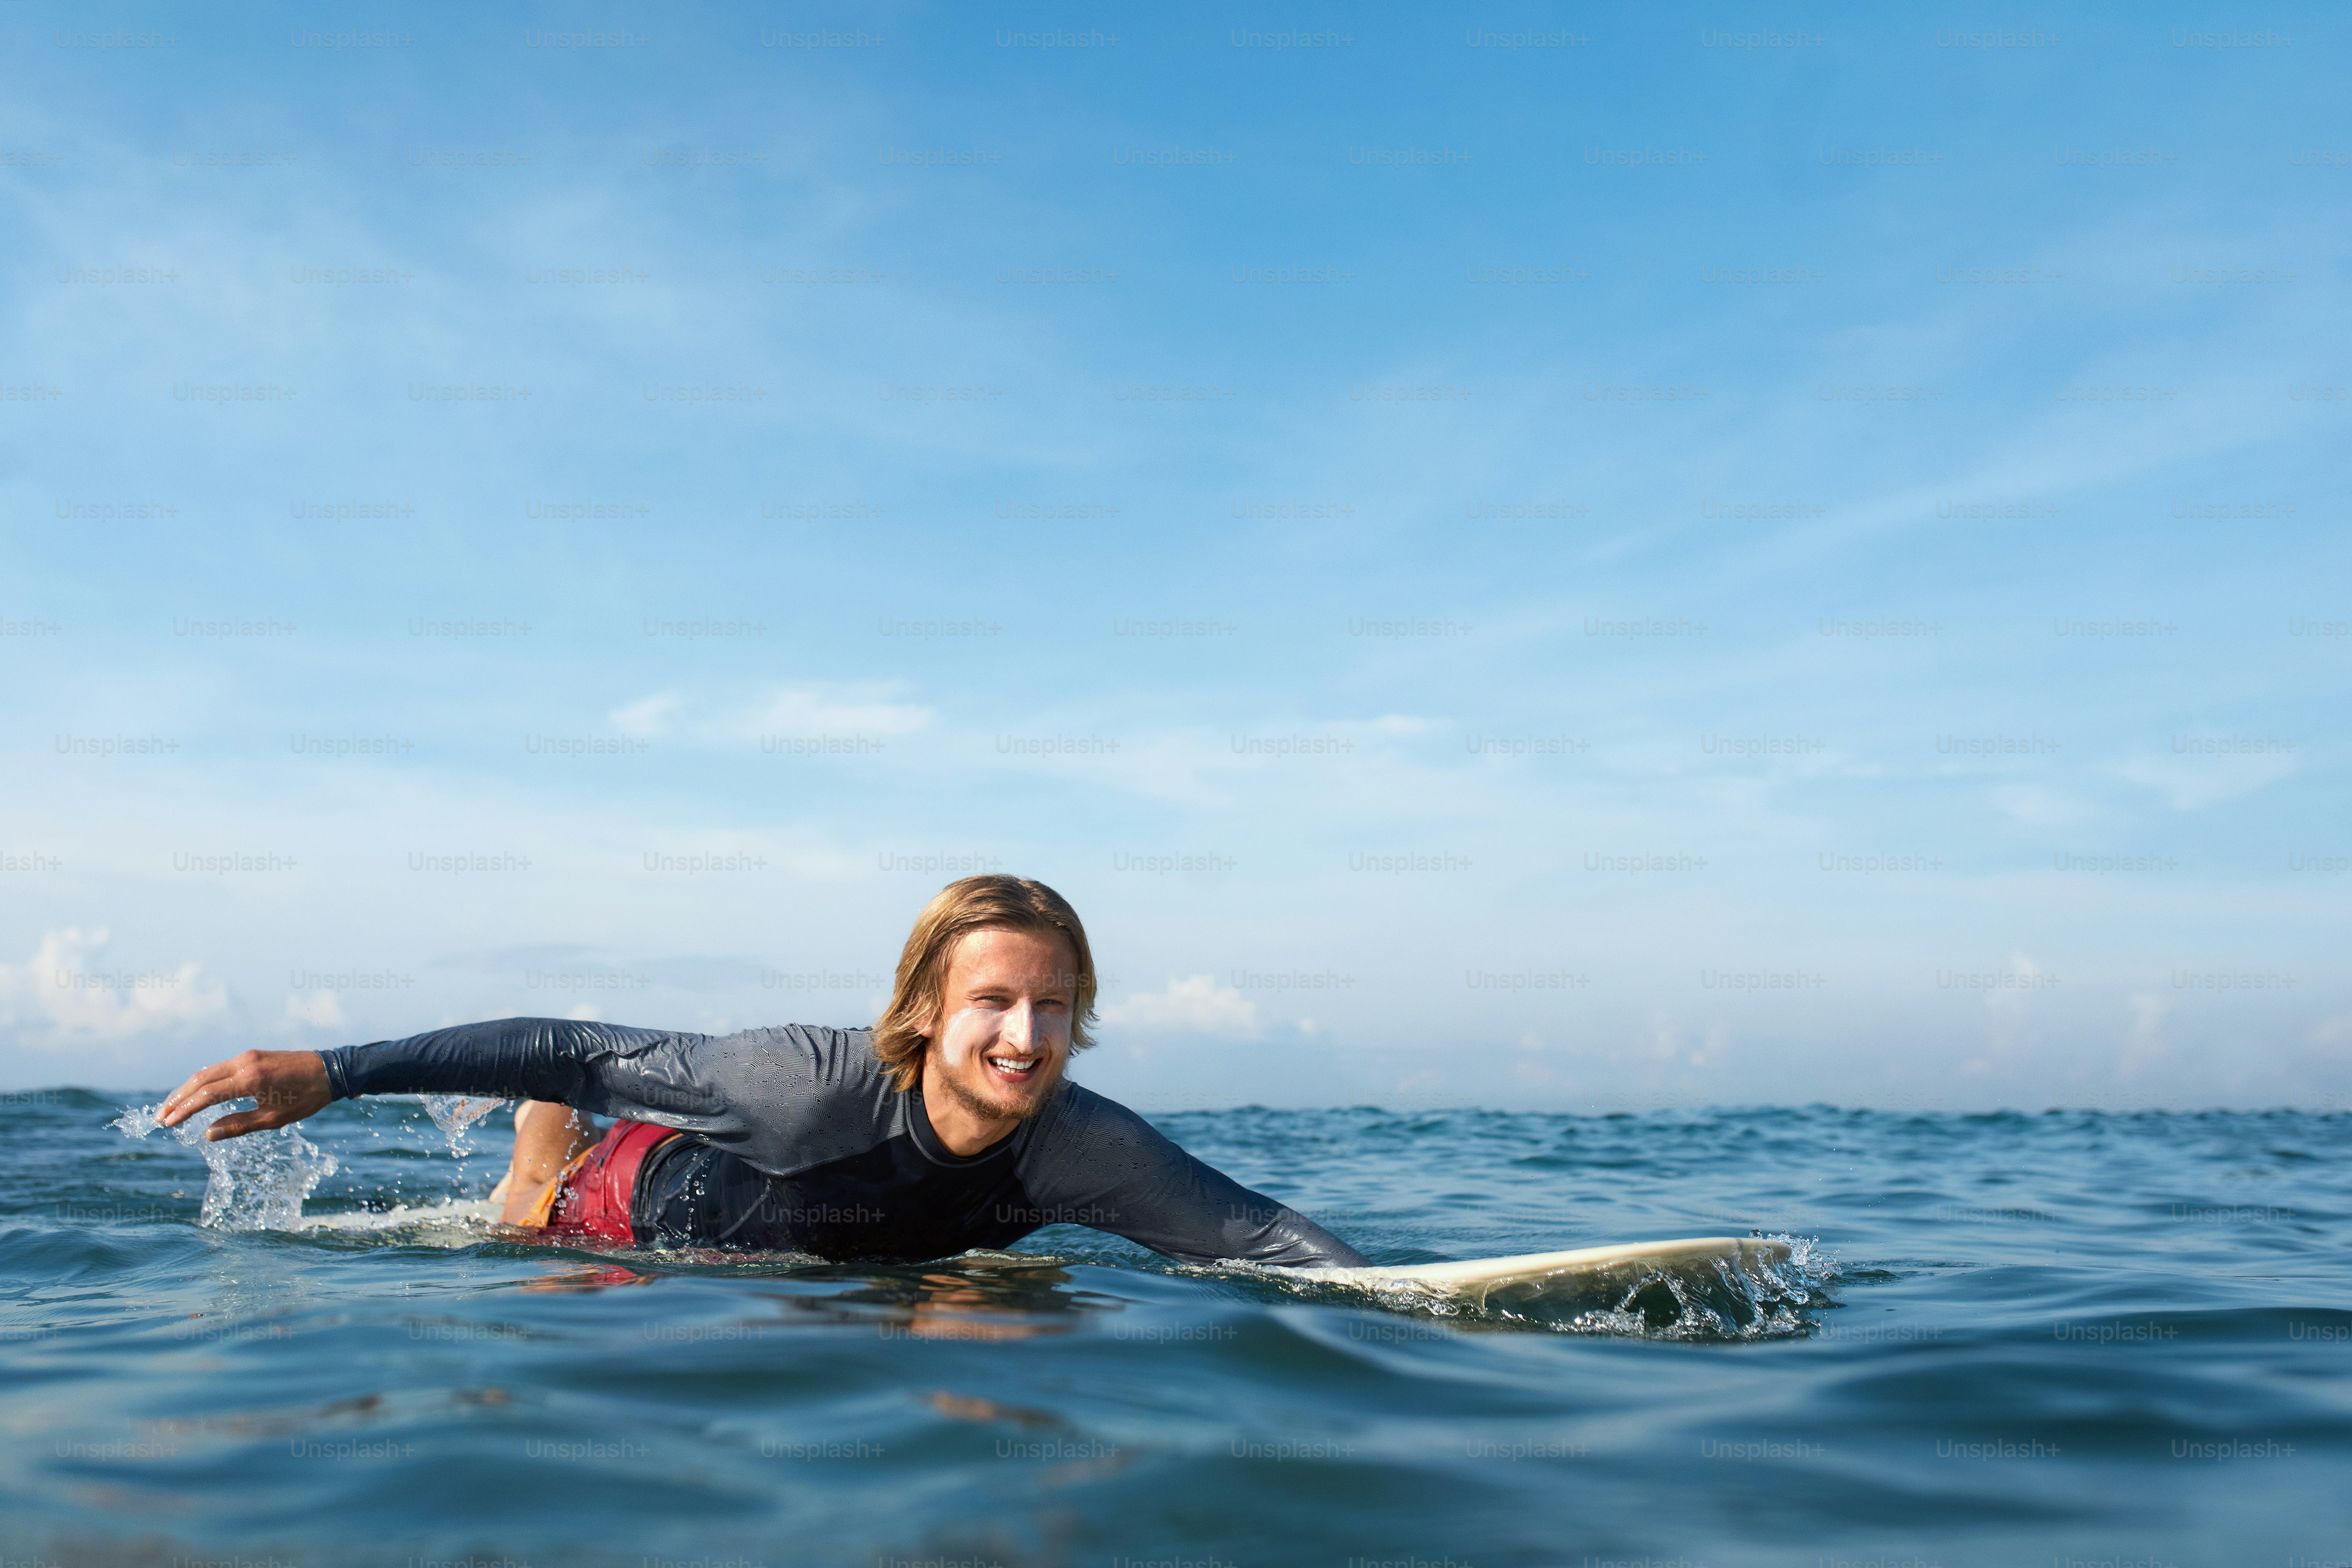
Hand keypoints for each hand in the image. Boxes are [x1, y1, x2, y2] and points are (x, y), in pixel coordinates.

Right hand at [158, 1049, 332, 1140]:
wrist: (331, 1071)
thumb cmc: (306, 1098)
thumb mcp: (275, 1118)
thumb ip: (240, 1125)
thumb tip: (208, 1134)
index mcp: (251, 1079)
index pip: (207, 1095)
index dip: (185, 1110)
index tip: (168, 1124)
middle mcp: (245, 1062)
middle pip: (200, 1079)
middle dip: (178, 1098)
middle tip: (160, 1117)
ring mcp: (248, 1056)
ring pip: (208, 1072)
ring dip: (188, 1089)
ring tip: (172, 1108)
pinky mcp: (252, 1055)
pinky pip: (220, 1068)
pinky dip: (204, 1081)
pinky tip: (196, 1095)